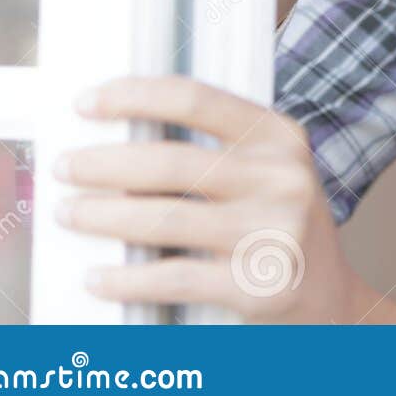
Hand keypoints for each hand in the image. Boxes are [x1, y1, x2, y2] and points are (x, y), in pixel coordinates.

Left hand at [52, 75, 395, 322]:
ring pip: (164, 220)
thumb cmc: (278, 227)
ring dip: (102, 216)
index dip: (134, 96)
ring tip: (70, 213)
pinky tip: (98, 276)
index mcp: (280, 138)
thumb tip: (117, 142)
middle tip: (66, 167)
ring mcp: (275, 233)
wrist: (329, 299)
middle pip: (171, 162)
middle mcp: (283, 179)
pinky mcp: (259, 286)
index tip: (88, 102)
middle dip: (103, 164)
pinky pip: (173, 278)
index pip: (196, 100)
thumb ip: (213, 152)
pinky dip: (125, 279)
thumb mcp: (266, 174)